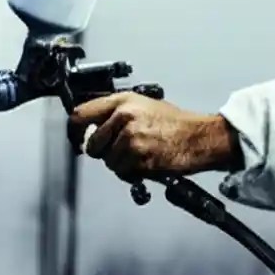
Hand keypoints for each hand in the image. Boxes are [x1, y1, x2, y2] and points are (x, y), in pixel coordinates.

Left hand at [66, 91, 240, 178]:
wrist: (199, 137)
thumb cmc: (174, 123)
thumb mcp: (142, 105)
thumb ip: (115, 113)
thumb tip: (91, 126)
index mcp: (122, 101)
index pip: (81, 114)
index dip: (75, 130)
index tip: (75, 138)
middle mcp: (124, 116)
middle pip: (92, 143)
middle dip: (102, 152)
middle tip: (117, 151)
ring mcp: (132, 138)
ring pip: (107, 160)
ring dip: (119, 164)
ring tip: (138, 155)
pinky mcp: (140, 158)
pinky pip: (123, 172)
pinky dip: (131, 173)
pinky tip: (145, 163)